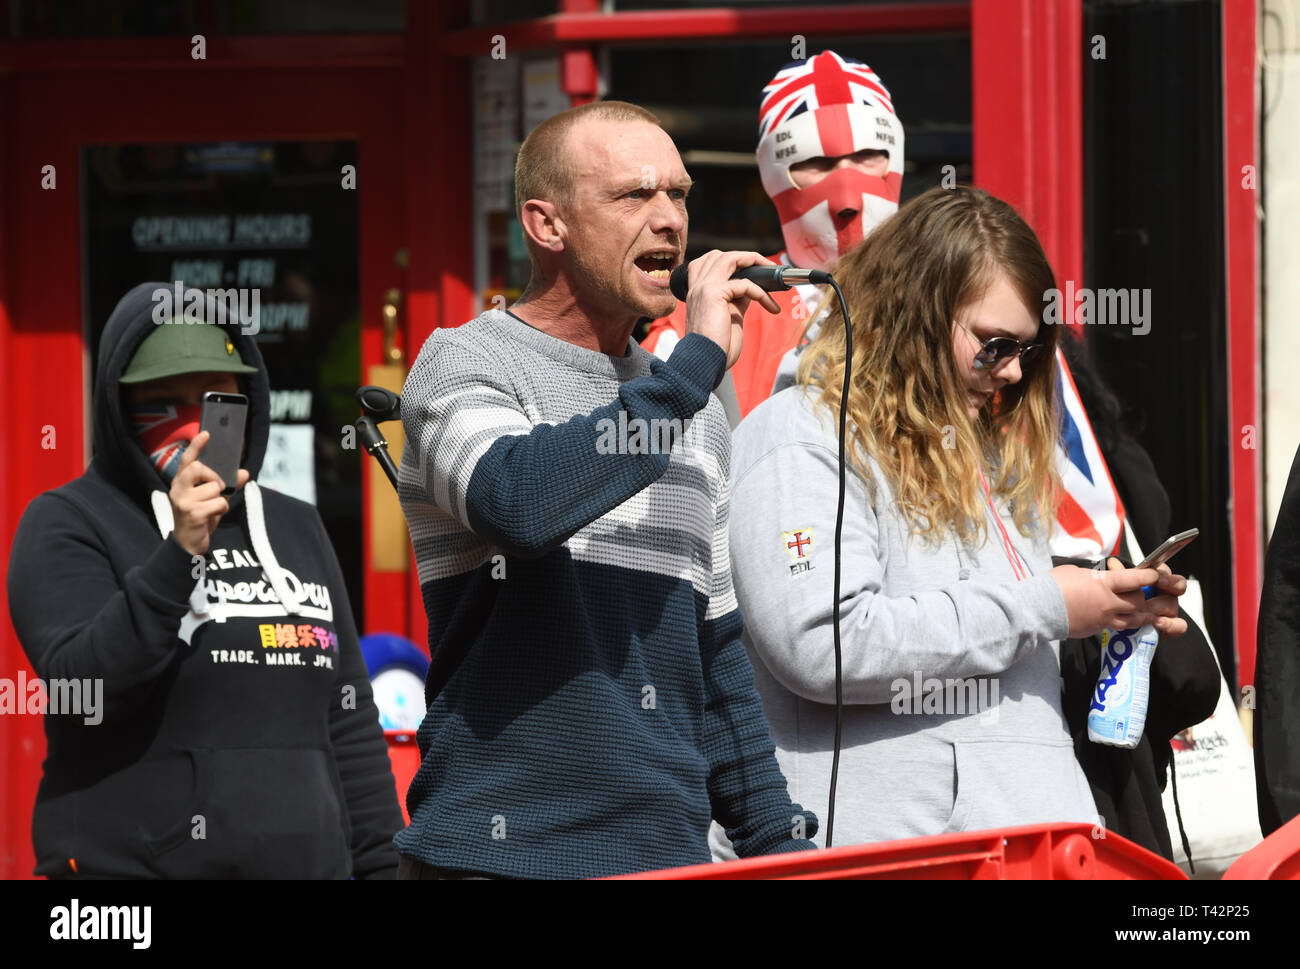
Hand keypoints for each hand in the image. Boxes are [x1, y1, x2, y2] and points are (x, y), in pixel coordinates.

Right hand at [169, 430, 249, 556]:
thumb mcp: (212, 499)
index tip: (207, 433)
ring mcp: (183, 501)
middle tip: (218, 487)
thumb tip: (244, 473)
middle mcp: (178, 489)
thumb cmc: (200, 518)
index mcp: (181, 483)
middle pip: (198, 468)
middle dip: (214, 476)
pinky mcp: (192, 513)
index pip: (187, 460)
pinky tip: (213, 517)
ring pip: (214, 488)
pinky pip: (219, 503)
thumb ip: (226, 485)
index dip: (196, 446)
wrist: (188, 544)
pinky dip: (222, 510)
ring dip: (220, 499)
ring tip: (212, 509)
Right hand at [682, 250, 780, 369]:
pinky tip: (772, 307)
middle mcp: (696, 286)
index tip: (752, 270)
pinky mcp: (713, 293)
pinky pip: (746, 284)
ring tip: (771, 272)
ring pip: (730, 259)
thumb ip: (737, 299)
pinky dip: (762, 294)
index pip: (708, 263)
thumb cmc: (716, 347)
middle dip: (745, 257)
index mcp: (697, 292)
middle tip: (767, 268)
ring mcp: (703, 287)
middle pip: (719, 255)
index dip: (730, 261)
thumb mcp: (730, 317)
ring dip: (754, 261)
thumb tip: (753, 288)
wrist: (705, 362)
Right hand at [1050, 562, 1182, 638]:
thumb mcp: (1076, 572)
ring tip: (1146, 614)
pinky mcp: (1096, 629)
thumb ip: (1092, 576)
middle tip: (1141, 593)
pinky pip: (1115, 627)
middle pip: (1138, 602)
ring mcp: (1103, 619)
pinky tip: (1119, 620)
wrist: (1039, 609)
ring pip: (1133, 620)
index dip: (1148, 576)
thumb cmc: (1053, 585)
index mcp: (1104, 584)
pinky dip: (1121, 623)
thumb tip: (1097, 578)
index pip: (1135, 579)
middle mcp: (1108, 603)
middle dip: (1142, 597)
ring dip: (1141, 615)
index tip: (1154, 574)